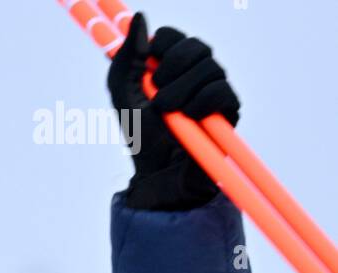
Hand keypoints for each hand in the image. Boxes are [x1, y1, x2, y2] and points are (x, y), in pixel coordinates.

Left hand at [108, 12, 240, 211]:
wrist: (156, 175)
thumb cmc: (140, 138)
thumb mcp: (123, 97)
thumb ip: (126, 59)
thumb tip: (140, 17)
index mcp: (171, 69)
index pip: (173, 37)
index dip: (162, 43)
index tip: (149, 63)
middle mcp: (195, 76)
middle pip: (196, 46)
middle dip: (173, 65)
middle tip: (156, 91)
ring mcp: (214, 92)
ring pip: (209, 66)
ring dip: (181, 89)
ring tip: (166, 112)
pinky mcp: (228, 112)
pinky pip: (222, 90)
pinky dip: (201, 101)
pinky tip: (188, 117)